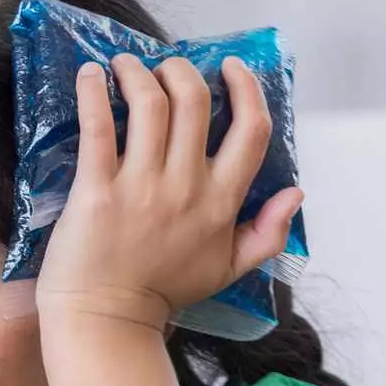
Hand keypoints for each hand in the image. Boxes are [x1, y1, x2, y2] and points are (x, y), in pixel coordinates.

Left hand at [36, 53, 302, 331]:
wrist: (107, 320)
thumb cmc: (163, 292)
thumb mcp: (229, 269)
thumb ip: (268, 233)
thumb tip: (296, 192)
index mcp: (222, 202)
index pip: (251, 131)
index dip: (247, 89)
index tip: (230, 67)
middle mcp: (187, 187)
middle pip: (195, 102)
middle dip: (182, 70)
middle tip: (165, 67)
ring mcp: (141, 187)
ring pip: (150, 104)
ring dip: (137, 72)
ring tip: (126, 64)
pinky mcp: (97, 191)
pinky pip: (98, 127)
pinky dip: (93, 92)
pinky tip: (89, 75)